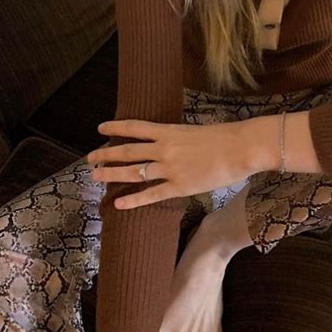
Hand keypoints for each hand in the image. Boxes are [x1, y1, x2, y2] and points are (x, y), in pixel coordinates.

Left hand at [86, 118, 254, 209]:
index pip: (135, 127)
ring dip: (112, 174)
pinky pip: (151, 194)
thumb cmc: (225, 137)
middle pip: (128, 151)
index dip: (115, 127)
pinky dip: (133, 200)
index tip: (100, 128)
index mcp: (169, 131)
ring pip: (133, 172)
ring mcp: (170, 168)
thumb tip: (170, 142)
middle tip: (90, 158)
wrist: (240, 148)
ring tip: (96, 176)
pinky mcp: (179, 186)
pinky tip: (118, 203)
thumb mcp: (196, 131)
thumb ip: (179, 138)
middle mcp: (165, 148)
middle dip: (107, 154)